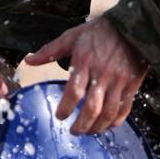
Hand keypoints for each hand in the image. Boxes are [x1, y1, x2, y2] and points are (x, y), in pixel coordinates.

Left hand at [26, 17, 147, 134]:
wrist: (131, 27)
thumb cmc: (99, 32)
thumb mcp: (72, 37)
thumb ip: (50, 51)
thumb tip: (29, 60)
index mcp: (84, 62)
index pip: (74, 92)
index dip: (65, 108)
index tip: (59, 116)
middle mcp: (102, 74)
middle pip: (92, 108)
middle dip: (81, 125)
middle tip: (74, 131)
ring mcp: (118, 81)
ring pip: (108, 112)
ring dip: (97, 127)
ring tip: (88, 131)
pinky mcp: (131, 85)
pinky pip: (123, 109)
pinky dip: (115, 121)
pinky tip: (106, 125)